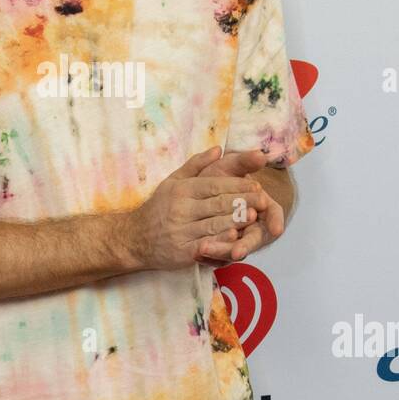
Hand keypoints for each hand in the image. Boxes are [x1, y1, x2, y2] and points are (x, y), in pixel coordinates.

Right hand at [124, 146, 269, 270]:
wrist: (134, 238)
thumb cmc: (158, 208)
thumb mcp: (173, 181)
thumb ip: (196, 165)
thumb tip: (219, 148)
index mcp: (182, 190)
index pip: (214, 185)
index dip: (237, 185)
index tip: (256, 185)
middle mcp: (181, 209)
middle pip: (218, 204)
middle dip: (243, 202)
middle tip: (264, 200)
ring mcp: (181, 230)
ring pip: (215, 224)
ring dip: (237, 221)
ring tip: (256, 217)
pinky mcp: (182, 251)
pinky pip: (206, 245)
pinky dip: (222, 242)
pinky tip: (236, 239)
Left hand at [195, 148, 285, 262]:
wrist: (198, 191)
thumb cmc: (221, 176)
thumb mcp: (230, 166)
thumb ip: (245, 161)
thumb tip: (261, 154)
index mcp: (261, 207)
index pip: (274, 216)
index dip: (276, 222)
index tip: (277, 229)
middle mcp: (252, 226)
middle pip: (253, 240)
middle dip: (245, 246)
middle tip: (237, 252)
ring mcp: (238, 240)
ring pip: (233, 251)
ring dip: (221, 252)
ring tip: (205, 250)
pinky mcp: (221, 248)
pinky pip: (218, 257)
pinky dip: (209, 257)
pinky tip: (197, 254)